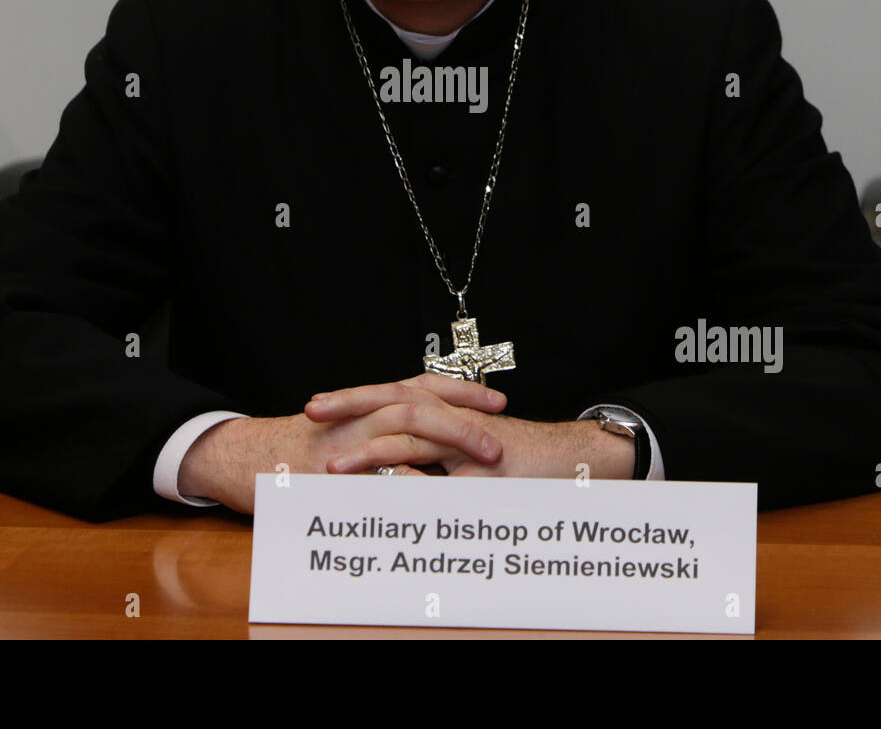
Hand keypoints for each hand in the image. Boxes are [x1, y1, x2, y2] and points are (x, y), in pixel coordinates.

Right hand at [177, 373, 507, 512]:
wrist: (238, 456)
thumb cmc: (296, 447)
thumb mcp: (343, 430)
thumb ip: (381, 433)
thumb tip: (430, 447)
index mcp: (365, 406)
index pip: (420, 387)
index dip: (461, 392)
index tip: (497, 402)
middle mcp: (356, 419)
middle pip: (418, 409)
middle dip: (462, 424)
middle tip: (496, 443)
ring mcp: (342, 446)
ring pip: (401, 438)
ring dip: (444, 452)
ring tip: (478, 468)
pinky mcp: (326, 477)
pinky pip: (371, 482)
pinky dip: (404, 488)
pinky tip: (433, 498)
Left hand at [309, 378, 635, 480]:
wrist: (570, 459)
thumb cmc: (524, 467)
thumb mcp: (468, 470)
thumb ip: (433, 471)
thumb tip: (396, 482)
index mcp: (444, 411)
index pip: (393, 397)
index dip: (358, 400)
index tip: (323, 409)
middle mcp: (448, 412)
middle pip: (390, 396)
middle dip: (348, 402)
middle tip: (310, 408)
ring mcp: (459, 429)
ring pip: (402, 422)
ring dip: (362, 441)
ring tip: (328, 458)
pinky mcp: (471, 451)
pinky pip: (425, 453)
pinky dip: (395, 462)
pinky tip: (374, 475)